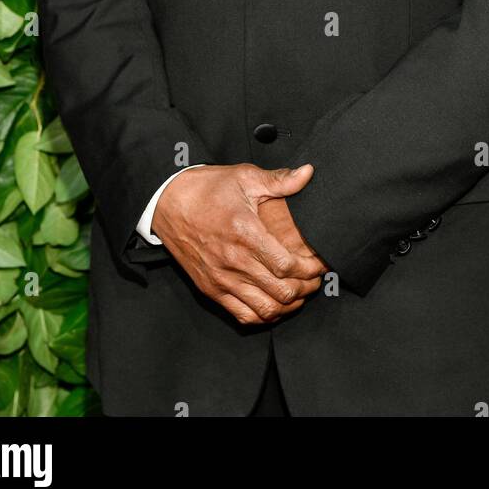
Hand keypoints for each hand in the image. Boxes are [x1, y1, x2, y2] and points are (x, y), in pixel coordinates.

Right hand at [151, 162, 325, 325]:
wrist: (167, 203)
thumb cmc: (208, 189)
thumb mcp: (244, 177)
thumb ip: (279, 180)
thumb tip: (309, 172)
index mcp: (244, 232)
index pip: (287, 265)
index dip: (310, 269)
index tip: (321, 263)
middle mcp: (233, 261)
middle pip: (281, 291)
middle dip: (306, 288)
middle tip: (316, 279)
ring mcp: (220, 279)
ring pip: (265, 309)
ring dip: (289, 305)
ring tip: (300, 292)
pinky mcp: (210, 289)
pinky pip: (243, 315)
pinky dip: (265, 315)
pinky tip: (276, 303)